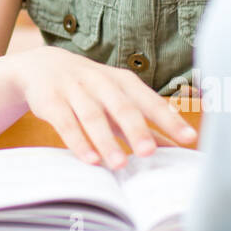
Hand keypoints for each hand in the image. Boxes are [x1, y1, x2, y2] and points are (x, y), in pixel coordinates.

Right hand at [8, 46, 197, 167]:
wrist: (41, 66)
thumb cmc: (90, 88)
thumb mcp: (117, 99)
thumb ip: (143, 122)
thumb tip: (176, 146)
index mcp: (122, 81)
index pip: (149, 101)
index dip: (169, 119)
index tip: (188, 137)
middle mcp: (100, 82)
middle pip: (121, 106)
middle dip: (136, 128)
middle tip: (149, 152)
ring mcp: (74, 90)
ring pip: (92, 115)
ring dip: (106, 140)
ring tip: (119, 164)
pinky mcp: (51, 100)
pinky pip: (65, 122)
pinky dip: (77, 141)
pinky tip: (90, 159)